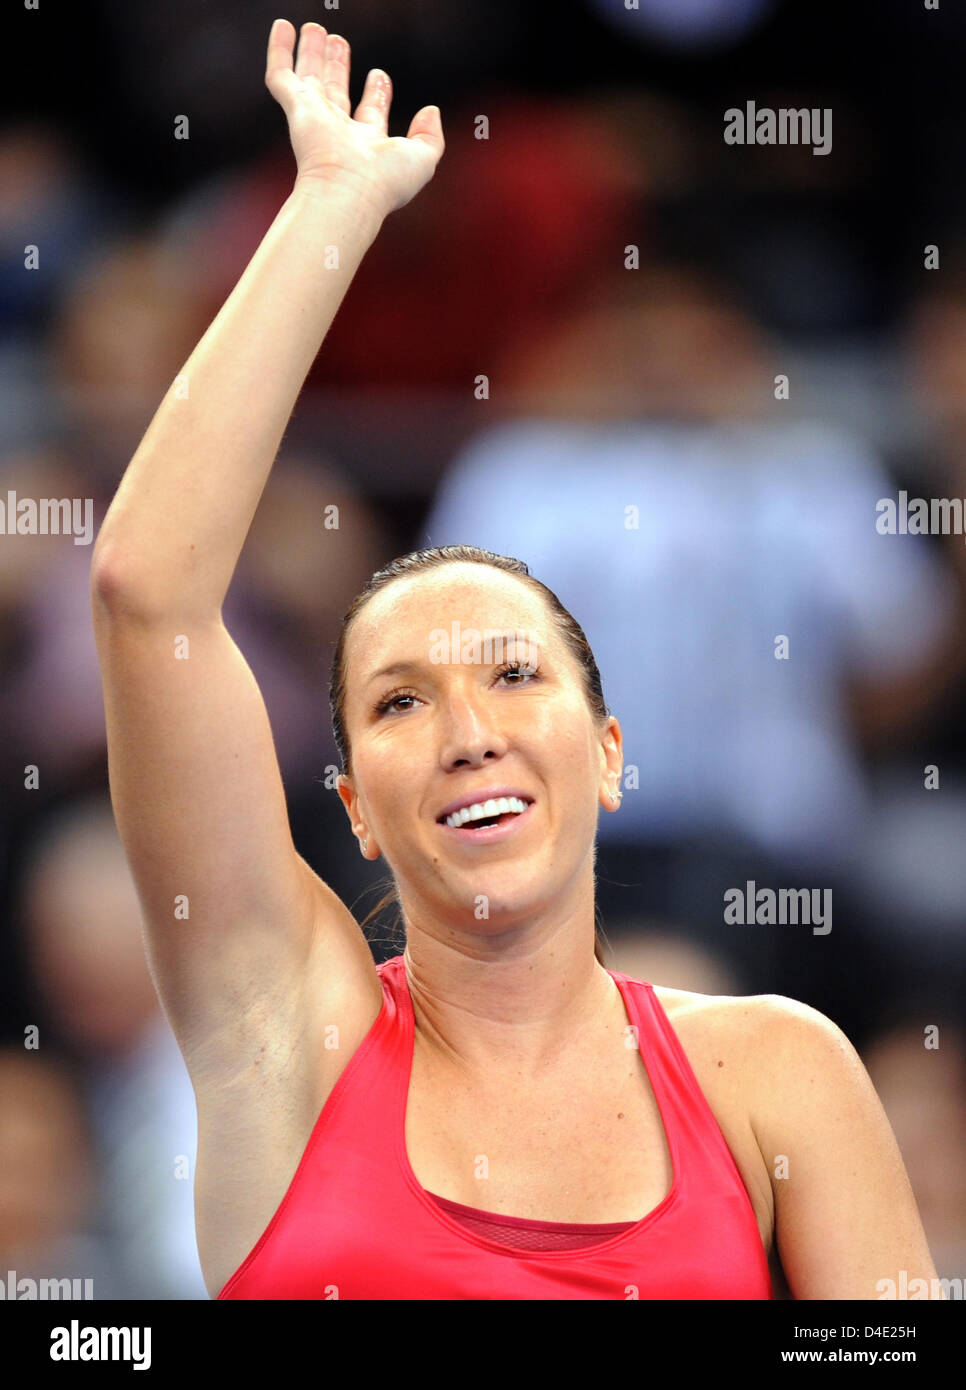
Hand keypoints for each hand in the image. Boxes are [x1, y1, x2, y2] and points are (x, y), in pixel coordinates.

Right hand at [265, 21, 443, 219]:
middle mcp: (338, 131)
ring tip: (315, 29)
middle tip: (339, 42)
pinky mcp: (296, 108)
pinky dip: (280, 49)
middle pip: (336, 90)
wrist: (349, 192)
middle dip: (338, 66)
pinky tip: (283, 27)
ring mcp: (315, 118)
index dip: (376, 92)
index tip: (378, 75)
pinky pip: (281, 74)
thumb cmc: (385, 183)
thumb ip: (430, 135)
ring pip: (309, 77)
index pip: (370, 111)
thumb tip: (431, 111)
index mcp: (367, 143)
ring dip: (312, 53)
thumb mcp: (422, 158)